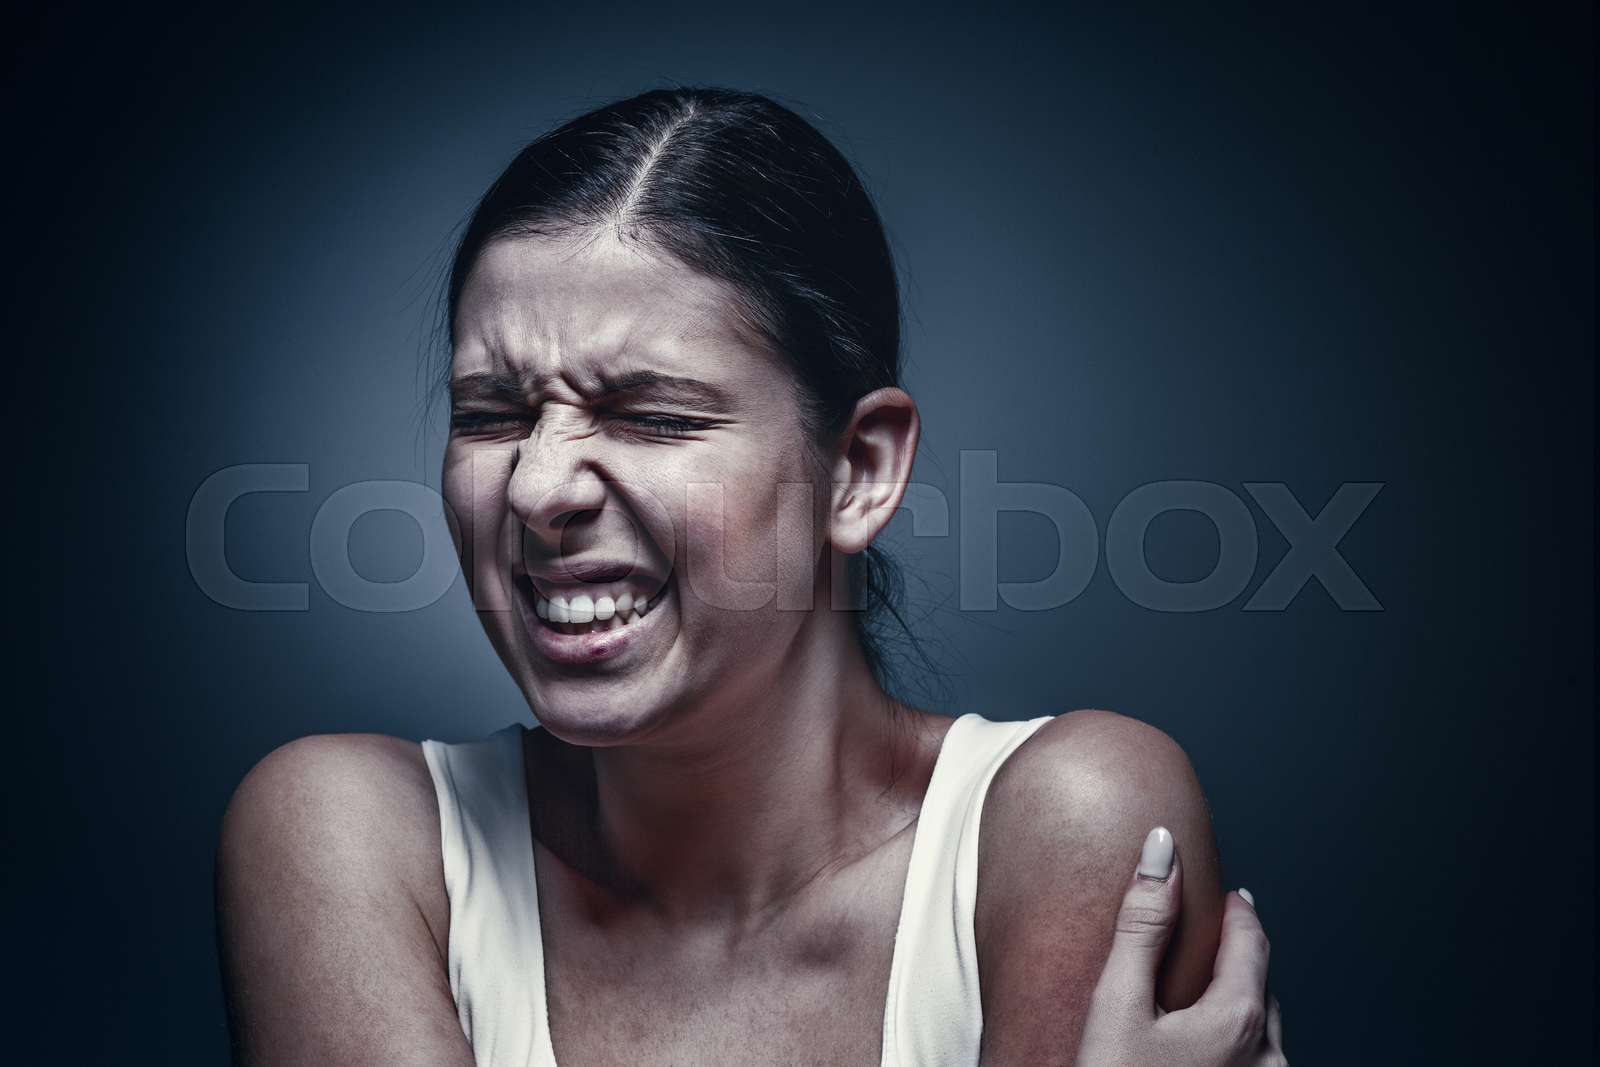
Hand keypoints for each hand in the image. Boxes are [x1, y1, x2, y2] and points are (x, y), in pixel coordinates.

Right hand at [1075, 827, 1286, 1066]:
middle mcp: (1265, 1058)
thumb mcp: (1116, 1003)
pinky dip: (1232, 1044)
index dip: (1237, 910)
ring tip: (1200, 992)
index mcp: (1238, 1018)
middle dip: (1238, 956)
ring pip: (1260, 1032)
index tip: (1224, 894)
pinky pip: (1252, 1066)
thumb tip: (1162, 848)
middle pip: (1259, 985)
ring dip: (1237, 1002)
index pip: (1253, 940)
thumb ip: (1142, 923)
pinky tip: (1198, 1051)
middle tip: (1210, 934)